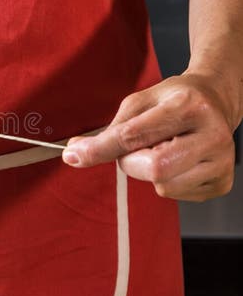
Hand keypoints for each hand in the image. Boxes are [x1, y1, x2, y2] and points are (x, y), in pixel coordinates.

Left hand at [61, 72, 237, 201]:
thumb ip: (110, 129)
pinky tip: (179, 160)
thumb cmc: (176, 100)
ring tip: (165, 149)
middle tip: (138, 147)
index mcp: (189, 106)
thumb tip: (75, 155)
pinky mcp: (222, 184)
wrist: (217, 101)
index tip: (74, 155)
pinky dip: (167, 180)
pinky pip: (176, 195)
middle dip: (132, 162)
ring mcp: (221, 162)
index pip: (135, 135)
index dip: (100, 148)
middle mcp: (212, 134)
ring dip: (150, 173)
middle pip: (153, 169)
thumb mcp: (141, 102)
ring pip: (163, 187)